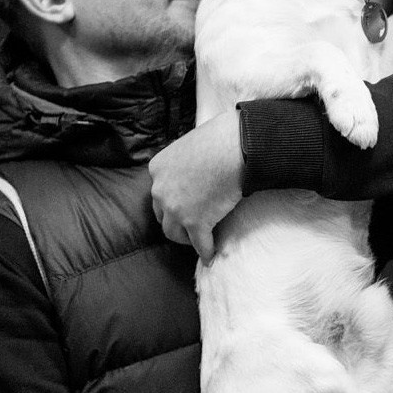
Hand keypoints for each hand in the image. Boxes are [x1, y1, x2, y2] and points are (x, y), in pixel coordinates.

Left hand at [148, 110, 241, 260]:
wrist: (235, 146)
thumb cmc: (220, 137)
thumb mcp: (190, 144)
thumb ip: (186, 160)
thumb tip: (200, 165)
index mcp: (157, 169)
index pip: (159, 192)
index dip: (170, 200)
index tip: (182, 205)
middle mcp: (160, 191)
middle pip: (162, 215)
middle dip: (174, 221)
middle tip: (187, 224)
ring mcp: (176, 209)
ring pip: (174, 233)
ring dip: (186, 238)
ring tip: (197, 240)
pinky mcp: (196, 223)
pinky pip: (200, 243)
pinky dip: (206, 250)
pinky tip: (211, 255)